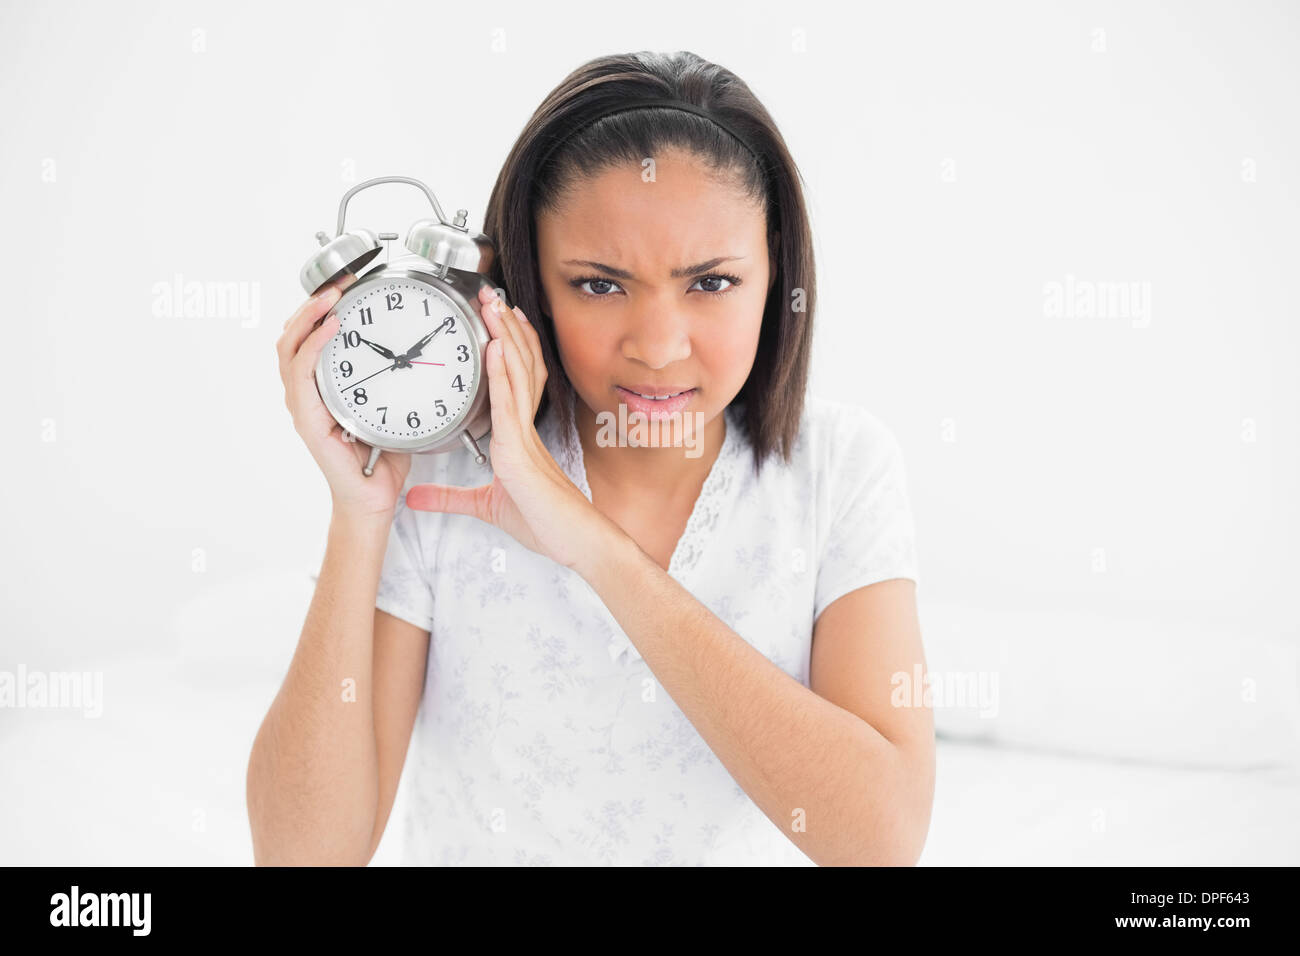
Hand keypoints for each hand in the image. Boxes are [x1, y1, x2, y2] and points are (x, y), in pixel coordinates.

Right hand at [276, 274, 411, 521]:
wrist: (375, 499)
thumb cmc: (383, 457)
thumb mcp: (394, 405)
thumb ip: (395, 379)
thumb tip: (416, 350)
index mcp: (324, 385)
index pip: (310, 335)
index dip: (321, 305)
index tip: (347, 280)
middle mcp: (306, 392)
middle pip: (292, 334)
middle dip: (312, 301)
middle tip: (339, 280)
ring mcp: (303, 406)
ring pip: (289, 349)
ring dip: (308, 316)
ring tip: (331, 295)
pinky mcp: (308, 421)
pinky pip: (302, 377)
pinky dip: (314, 348)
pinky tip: (331, 329)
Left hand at [404, 286, 606, 569]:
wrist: (576, 543)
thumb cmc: (547, 524)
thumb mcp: (485, 507)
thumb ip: (449, 498)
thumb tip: (414, 499)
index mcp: (518, 436)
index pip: (516, 379)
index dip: (510, 345)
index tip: (499, 319)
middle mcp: (523, 429)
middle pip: (517, 366)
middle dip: (504, 328)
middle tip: (491, 295)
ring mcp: (523, 437)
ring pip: (514, 376)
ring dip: (502, 337)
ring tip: (491, 305)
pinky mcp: (519, 453)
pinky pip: (509, 406)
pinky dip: (500, 374)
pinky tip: (493, 348)